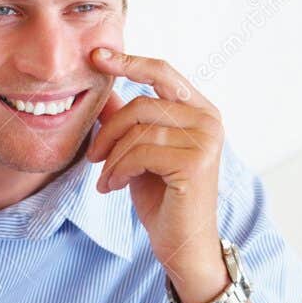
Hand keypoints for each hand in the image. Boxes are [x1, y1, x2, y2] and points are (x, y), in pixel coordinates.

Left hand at [85, 46, 226, 302]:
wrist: (183, 246)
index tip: (95, 56)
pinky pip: (140, 152)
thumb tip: (104, 89)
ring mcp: (206, 139)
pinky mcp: (195, 162)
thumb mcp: (139, 154)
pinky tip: (113, 188)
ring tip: (105, 180)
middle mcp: (209, 119)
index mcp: (199, 110)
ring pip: (138, 131)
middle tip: (92, 158)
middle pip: (142, 103)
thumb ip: (127, 121)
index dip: (128, 62)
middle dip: (108, 131)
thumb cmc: (164, 201)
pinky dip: (118, 170)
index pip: (162, 71)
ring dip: (111, 158)